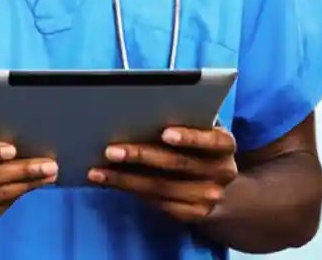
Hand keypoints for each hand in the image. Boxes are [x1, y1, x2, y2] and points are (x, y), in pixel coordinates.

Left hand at [88, 126, 238, 223]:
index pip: (213, 140)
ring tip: (97, 171)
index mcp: (225, 144)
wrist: (217, 183)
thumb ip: (180, 117)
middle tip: (110, 150)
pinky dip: (129, 191)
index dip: (190, 137)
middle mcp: (222, 172)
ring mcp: (209, 196)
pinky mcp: (194, 214)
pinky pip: (158, 203)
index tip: (165, 133)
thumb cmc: (195, 143)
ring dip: (125, 179)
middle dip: (141, 156)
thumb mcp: (197, 127)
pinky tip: (108, 182)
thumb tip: (135, 108)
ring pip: (162, 187)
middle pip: (178, 164)